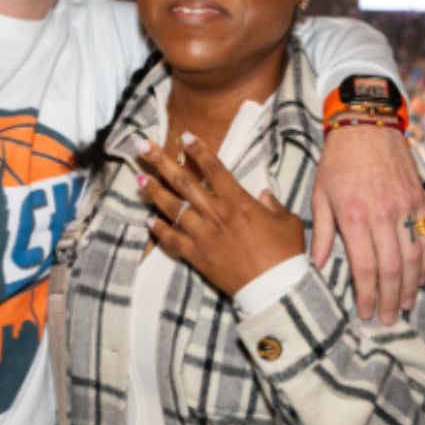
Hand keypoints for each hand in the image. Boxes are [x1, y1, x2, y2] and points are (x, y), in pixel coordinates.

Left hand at [135, 136, 303, 298]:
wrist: (274, 287)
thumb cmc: (285, 254)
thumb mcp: (287, 222)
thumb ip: (272, 204)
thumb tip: (263, 194)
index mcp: (238, 202)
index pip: (214, 169)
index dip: (199, 150)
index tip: (186, 136)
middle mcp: (215, 213)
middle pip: (183, 182)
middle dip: (161, 162)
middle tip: (142, 146)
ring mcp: (202, 234)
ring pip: (171, 207)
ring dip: (153, 191)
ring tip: (137, 177)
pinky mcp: (195, 255)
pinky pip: (170, 239)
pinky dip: (158, 229)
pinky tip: (148, 219)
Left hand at [311, 125, 424, 324]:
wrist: (366, 128)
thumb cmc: (336, 163)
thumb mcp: (319, 196)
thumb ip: (321, 232)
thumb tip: (317, 265)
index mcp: (354, 217)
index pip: (365, 267)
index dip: (367, 295)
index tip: (366, 313)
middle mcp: (383, 215)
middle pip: (392, 268)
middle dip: (390, 298)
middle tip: (388, 318)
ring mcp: (405, 208)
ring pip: (414, 257)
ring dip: (410, 285)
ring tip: (403, 304)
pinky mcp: (419, 200)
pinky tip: (420, 277)